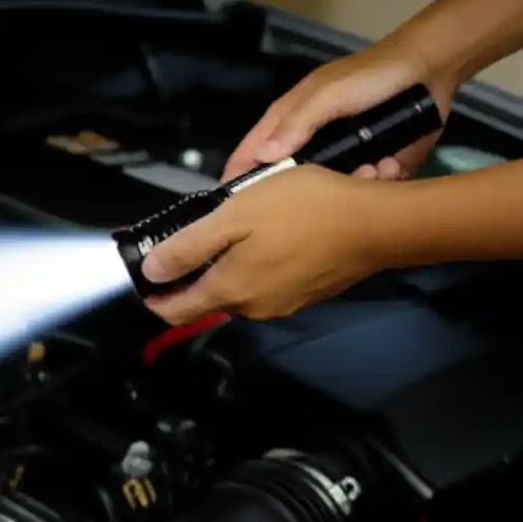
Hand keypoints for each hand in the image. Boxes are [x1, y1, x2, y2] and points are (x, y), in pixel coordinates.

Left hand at [142, 166, 388, 324]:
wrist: (376, 224)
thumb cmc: (303, 211)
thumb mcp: (234, 215)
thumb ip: (189, 246)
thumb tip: (152, 272)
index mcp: (230, 291)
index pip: (176, 311)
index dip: (155, 298)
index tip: (145, 281)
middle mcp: (254, 308)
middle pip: (209, 297)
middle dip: (195, 273)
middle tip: (193, 236)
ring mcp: (285, 304)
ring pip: (241, 289)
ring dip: (229, 266)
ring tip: (234, 228)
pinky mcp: (309, 294)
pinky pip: (269, 283)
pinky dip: (259, 265)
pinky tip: (269, 236)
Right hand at [223, 40, 456, 181]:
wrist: (430, 69)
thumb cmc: (369, 77)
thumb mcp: (327, 94)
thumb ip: (296, 123)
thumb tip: (263, 158)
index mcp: (287, 124)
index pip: (249, 156)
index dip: (239, 182)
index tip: (240, 213)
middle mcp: (308, 144)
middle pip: (287, 184)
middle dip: (303, 195)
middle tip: (327, 191)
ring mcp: (339, 158)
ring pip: (327, 192)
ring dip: (347, 187)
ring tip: (372, 170)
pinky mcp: (369, 167)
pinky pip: (363, 189)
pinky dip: (376, 184)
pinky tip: (390, 167)